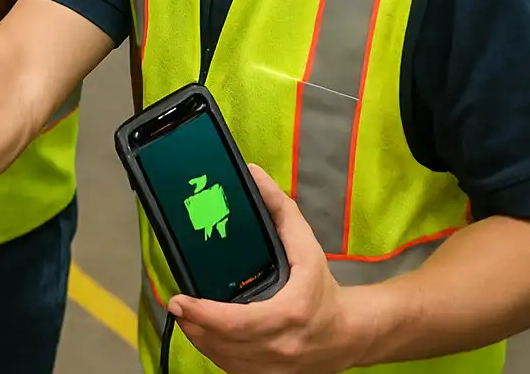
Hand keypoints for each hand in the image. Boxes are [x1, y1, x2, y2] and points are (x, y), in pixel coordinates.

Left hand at [168, 164, 364, 373]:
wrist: (352, 333)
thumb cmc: (323, 288)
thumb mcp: (306, 244)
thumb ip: (279, 208)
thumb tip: (252, 175)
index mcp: (289, 314)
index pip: (236, 323)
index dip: (202, 314)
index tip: (179, 300)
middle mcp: (282, 347)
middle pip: (224, 344)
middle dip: (193, 325)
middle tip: (177, 305)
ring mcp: (277, 368)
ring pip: (226, 361)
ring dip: (200, 340)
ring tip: (187, 318)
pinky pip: (235, 371)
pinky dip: (216, 354)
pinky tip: (206, 336)